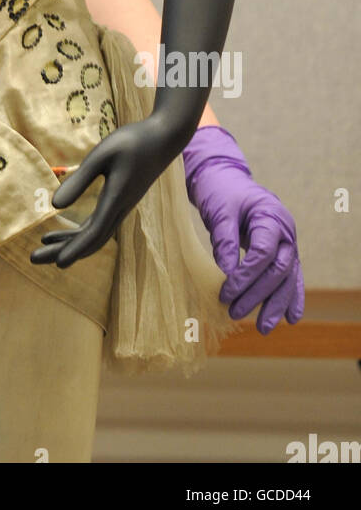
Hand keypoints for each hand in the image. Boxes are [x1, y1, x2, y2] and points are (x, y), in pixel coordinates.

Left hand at [32, 116, 179, 266]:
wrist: (163, 138)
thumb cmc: (132, 142)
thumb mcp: (101, 156)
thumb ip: (79, 180)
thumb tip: (54, 206)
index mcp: (116, 199)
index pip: (94, 232)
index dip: (75, 248)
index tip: (58, 263)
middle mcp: (119, 209)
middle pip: (90, 240)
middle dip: (62, 250)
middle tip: (33, 259)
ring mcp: (120, 207)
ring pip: (92, 234)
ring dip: (67, 242)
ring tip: (41, 247)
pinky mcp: (118, 201)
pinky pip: (96, 225)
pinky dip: (76, 231)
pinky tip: (56, 231)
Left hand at [183, 126, 303, 332]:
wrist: (227, 180)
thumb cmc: (222, 192)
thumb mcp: (219, 211)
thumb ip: (225, 240)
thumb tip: (227, 272)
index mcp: (271, 216)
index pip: (263, 252)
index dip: (246, 274)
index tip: (226, 291)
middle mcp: (285, 231)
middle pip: (277, 269)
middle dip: (257, 294)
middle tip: (235, 311)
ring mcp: (287, 242)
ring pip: (287, 278)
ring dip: (276, 304)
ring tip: (264, 328)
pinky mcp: (282, 252)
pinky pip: (290, 277)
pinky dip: (291, 298)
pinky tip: (290, 318)